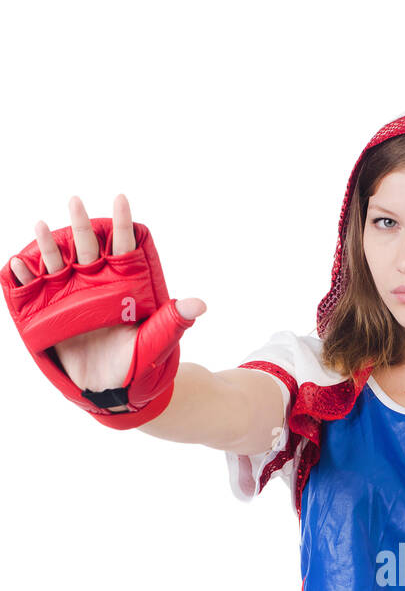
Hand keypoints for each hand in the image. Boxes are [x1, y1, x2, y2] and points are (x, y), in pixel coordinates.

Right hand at [8, 193, 205, 400]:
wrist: (115, 391)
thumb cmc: (140, 364)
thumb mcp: (157, 342)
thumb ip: (174, 321)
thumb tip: (201, 304)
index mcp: (122, 285)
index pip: (123, 248)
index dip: (122, 225)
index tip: (121, 199)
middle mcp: (94, 284)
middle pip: (87, 247)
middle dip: (82, 223)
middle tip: (75, 199)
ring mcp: (69, 297)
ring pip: (57, 263)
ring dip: (48, 244)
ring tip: (40, 225)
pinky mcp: (48, 314)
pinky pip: (33, 290)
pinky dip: (24, 276)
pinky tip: (18, 265)